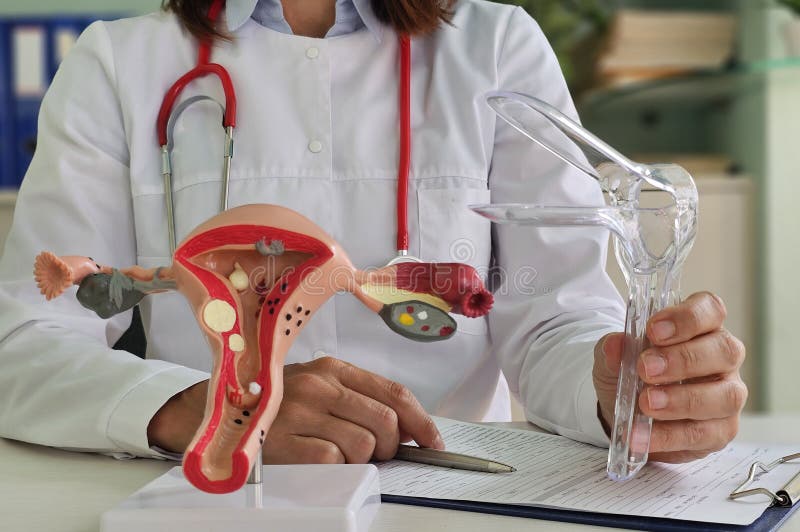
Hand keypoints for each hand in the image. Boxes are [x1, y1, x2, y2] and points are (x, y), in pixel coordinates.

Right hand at [147, 356, 443, 462]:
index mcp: (332, 369)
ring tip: (336, 451)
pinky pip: (335, 460)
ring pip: (365, 445)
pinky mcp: (286, 440)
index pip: (393, 392)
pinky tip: (315, 457)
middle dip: (391, 446)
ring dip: (361, 458)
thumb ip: (357, 398)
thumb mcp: (316, 386)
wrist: (215, 410)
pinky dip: (335, 466)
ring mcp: (301, 412)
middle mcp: (319, 385)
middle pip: (386, 421)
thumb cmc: (273, 401)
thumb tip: (407, 427)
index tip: (432, 440)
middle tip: (377, 452)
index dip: (420, 420)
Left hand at [593, 292, 747, 462]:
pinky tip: (642, 435)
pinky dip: (669, 435)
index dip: (686, 317)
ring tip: (646, 404)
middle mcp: (722, 358)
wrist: (627, 413)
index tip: (653, 329)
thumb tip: (614, 345)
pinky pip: (705, 433)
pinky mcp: (721, 430)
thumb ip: (613, 349)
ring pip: (724, 395)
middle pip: (724, 350)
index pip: (709, 309)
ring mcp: (727, 395)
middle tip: (645, 368)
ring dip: (682, 400)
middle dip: (684, 359)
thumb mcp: (612, 358)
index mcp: (700, 328)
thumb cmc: (631, 374)